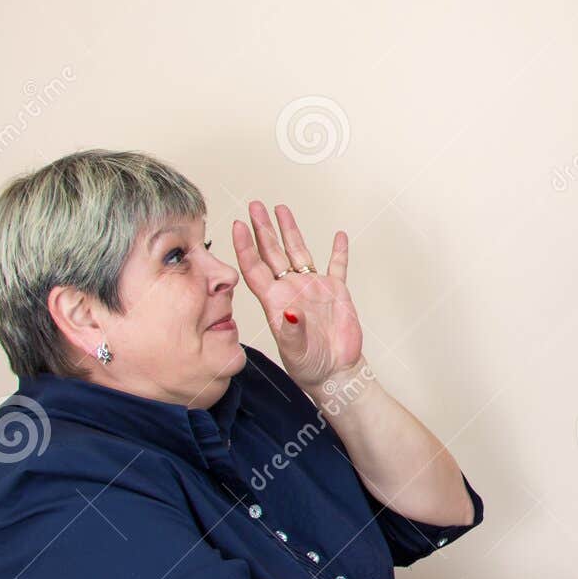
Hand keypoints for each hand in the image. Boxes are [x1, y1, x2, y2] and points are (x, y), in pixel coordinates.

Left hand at [231, 201, 363, 392]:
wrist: (335, 372)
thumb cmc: (309, 366)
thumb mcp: (295, 352)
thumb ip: (293, 331)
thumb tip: (291, 311)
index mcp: (275, 301)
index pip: (255, 267)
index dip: (246, 246)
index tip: (238, 225)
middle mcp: (290, 290)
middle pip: (273, 252)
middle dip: (263, 228)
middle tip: (255, 206)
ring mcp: (312, 288)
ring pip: (299, 252)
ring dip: (291, 231)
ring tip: (281, 209)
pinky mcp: (335, 292)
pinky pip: (337, 266)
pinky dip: (338, 251)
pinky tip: (338, 235)